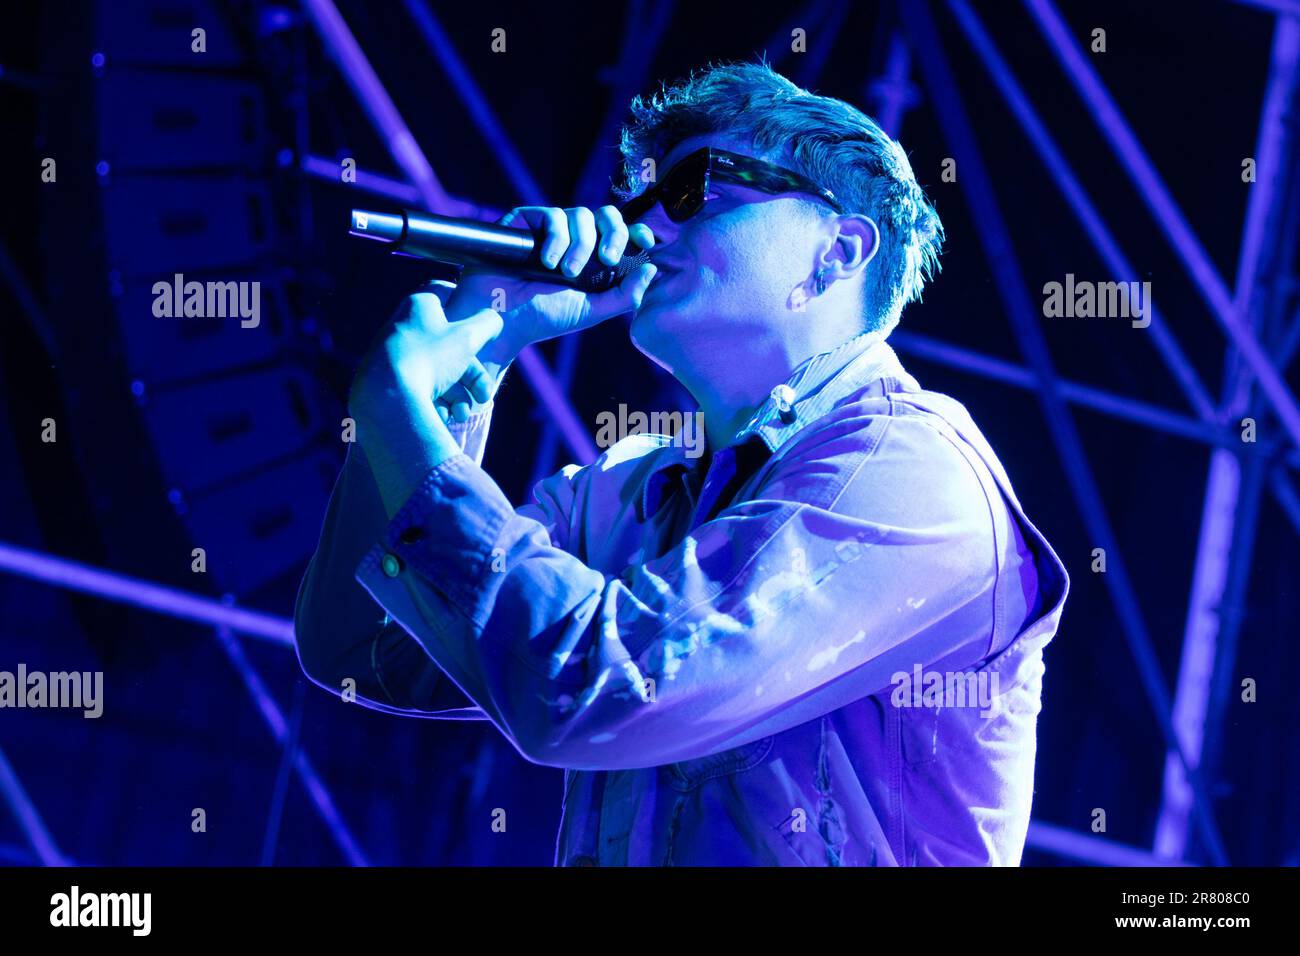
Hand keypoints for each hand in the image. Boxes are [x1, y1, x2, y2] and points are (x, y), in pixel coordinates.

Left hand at [348, 291, 503, 432]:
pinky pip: (419, 388)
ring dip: (457, 396)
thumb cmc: (430, 358)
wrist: (387, 398)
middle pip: (449, 347)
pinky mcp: (386, 382)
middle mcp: (404, 327)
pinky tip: (442, 416)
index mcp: (419, 306)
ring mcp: (394, 355)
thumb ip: (487, 323)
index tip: (480, 324)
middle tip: (483, 396)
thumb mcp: (467, 336)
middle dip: (471, 377)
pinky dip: (435, 402)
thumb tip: (494, 319)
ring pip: (437, 372)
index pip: (445, 292)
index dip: (466, 305)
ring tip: (461, 414)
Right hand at [444, 205, 657, 364]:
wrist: (503, 320)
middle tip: (608, 259)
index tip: (645, 241)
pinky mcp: (527, 221)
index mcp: (593, 257)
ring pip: (581, 215)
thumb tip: (652, 269)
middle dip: (613, 234)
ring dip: (580, 245)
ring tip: (566, 273)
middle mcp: (575, 239)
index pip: (621, 233)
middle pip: (606, 215)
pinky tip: (548, 262)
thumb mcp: (592, 310)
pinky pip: (552, 216)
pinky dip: (557, 239)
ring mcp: (550, 229)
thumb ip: (625, 295)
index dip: (636, 231)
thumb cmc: (544, 317)